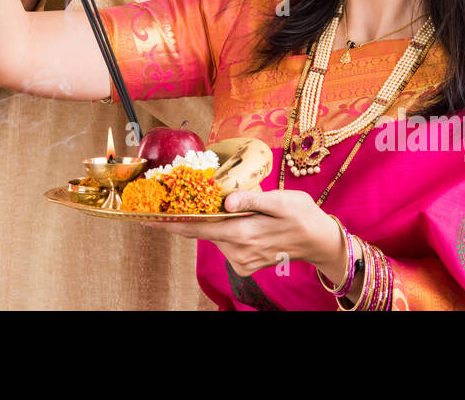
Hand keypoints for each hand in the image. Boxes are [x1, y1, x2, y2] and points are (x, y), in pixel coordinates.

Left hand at [152, 190, 347, 282]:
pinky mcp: (245, 264)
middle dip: (186, 217)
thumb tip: (226, 200)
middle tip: (167, 200)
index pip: (197, 227)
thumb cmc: (302, 215)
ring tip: (221, 206)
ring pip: (214, 236)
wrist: (319, 242)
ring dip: (211, 222)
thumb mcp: (282, 200)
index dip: (169, 224)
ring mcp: (241, 260)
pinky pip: (226, 244)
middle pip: (202, 231)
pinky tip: (240, 220)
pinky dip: (224, 231)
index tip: (145, 219)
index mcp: (243, 233)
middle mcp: (238, 251)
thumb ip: (252, 199)